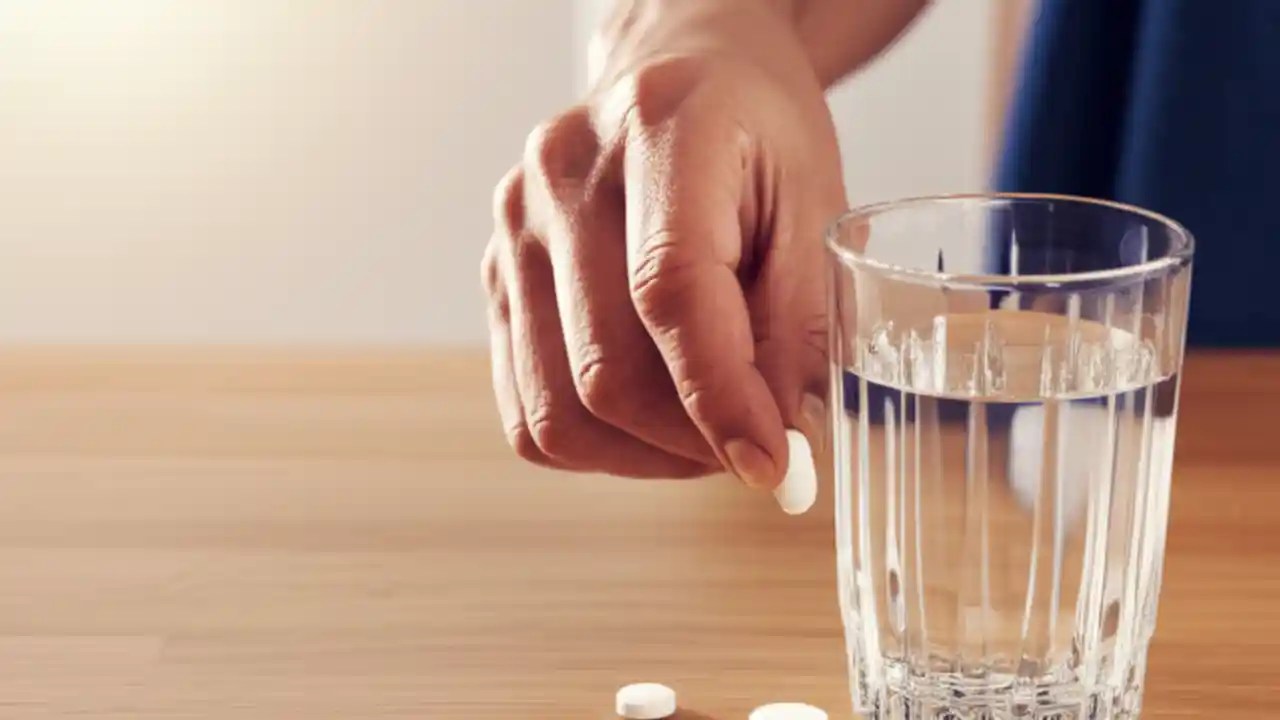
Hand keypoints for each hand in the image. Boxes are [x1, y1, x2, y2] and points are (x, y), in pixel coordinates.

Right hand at [481, 0, 845, 484]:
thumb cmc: (755, 132)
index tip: (774, 462)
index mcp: (658, 129)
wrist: (679, 75)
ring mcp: (513, 228)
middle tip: (756, 449)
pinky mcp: (495, 276)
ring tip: (706, 434)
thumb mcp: (813, 201)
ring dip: (645, 456)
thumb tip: (781, 436)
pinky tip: (653, 421)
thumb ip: (800, 318)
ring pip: (557, 408)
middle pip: (606, 368)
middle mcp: (561, 176)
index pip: (670, 290)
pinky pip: (527, 410)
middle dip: (692, 442)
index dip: (721, 395)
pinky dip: (597, 446)